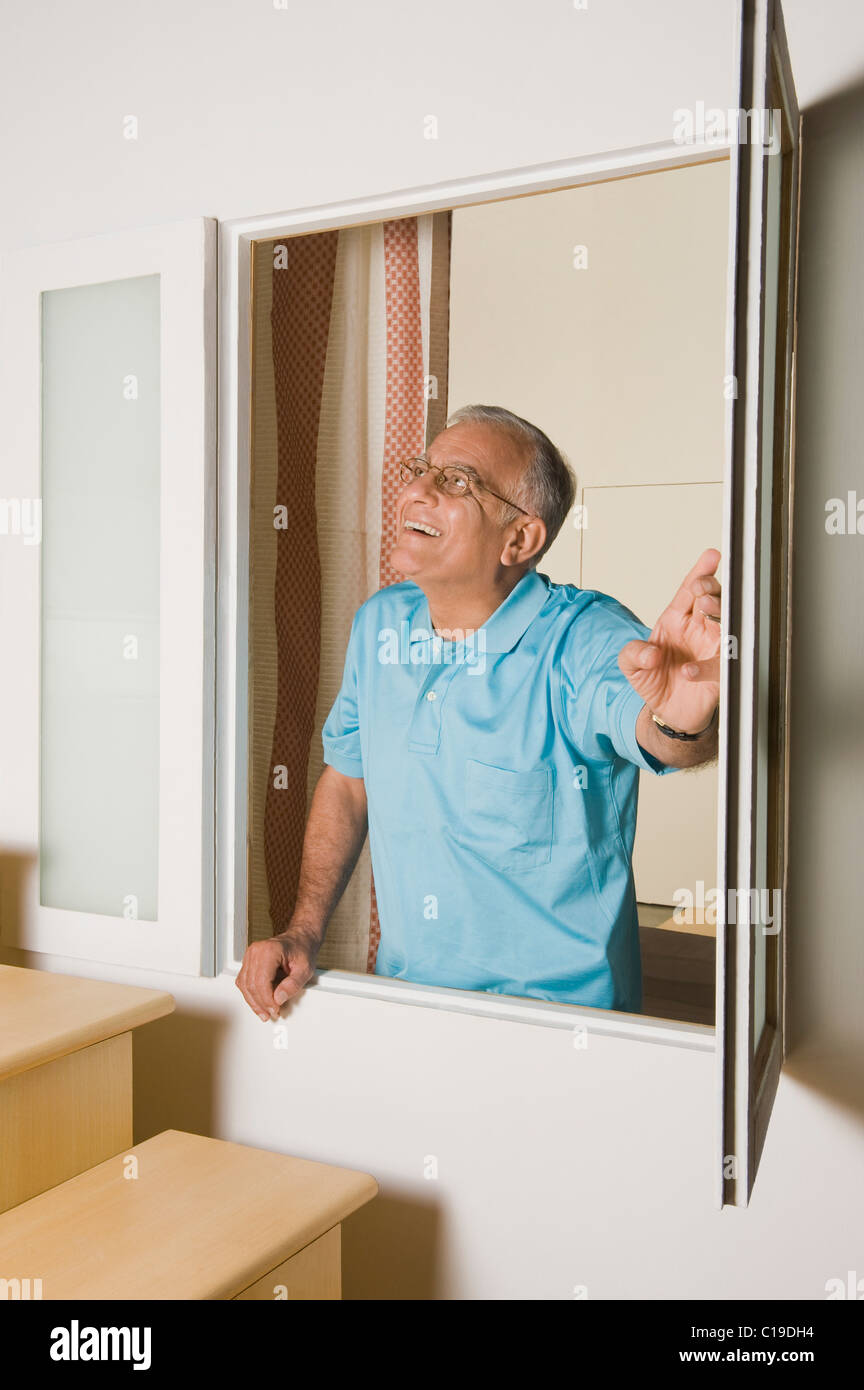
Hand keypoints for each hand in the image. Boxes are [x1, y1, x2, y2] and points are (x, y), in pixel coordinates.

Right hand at [235, 928, 318, 1020]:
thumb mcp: (305, 969)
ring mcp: (250, 955)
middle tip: (271, 1013)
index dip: (267, 999)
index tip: (275, 1009)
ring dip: (253, 1001)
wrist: (300, 939)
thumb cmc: (302, 950)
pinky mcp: (248, 961)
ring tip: (264, 1012)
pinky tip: (258, 1002)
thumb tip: (279, 998)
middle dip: (260, 1003)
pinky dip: (250, 994)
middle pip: (251, 984)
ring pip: (244, 984)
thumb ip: (293, 984)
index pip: (261, 980)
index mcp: (270, 950)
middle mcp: (256, 951)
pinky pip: (243, 981)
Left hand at [617, 548, 720, 734]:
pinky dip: (704, 667)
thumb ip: (632, 654)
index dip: (701, 572)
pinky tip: (687, 670)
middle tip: (702, 590)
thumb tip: (650, 653)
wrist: (667, 712)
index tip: (712, 557)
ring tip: (705, 610)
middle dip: (709, 589)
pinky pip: (718, 667)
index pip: (690, 590)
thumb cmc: (654, 679)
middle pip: (711, 601)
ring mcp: (711, 650)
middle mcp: (699, 630)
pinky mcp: (719, 675)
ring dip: (718, 614)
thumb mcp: (630, 664)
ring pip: (725, 625)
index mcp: (678, 619)